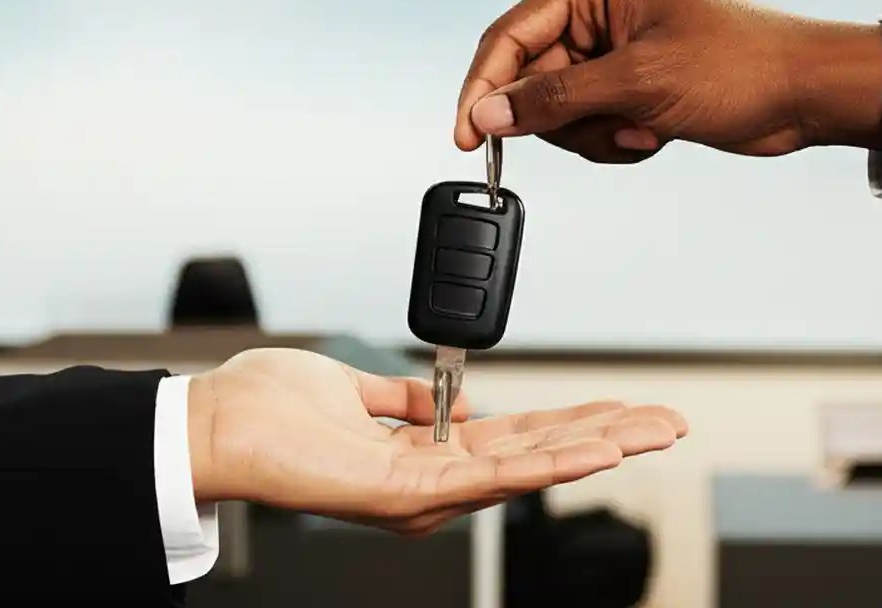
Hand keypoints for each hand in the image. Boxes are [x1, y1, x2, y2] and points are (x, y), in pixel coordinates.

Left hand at [185, 348, 685, 535]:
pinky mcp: (406, 494)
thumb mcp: (354, 388)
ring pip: (530, 467)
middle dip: (609, 436)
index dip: (576, 424)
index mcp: (426, 454)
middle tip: (669, 421)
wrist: (212, 423)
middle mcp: (432, 481)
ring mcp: (423, 493)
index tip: (624, 409)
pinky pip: (491, 474)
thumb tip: (448, 397)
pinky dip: (550, 460)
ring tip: (653, 430)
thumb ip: (405, 399)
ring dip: (598, 446)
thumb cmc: (269, 409)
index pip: (519, 438)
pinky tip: (594, 448)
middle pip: (539, 454)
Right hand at [455, 0, 881, 162]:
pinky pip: (587, 123)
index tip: (467, 138)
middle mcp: (597, 6)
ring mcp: (612, 46)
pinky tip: (653, 135)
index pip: (510, 35)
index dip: (482, 89)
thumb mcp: (640, 83)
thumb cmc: (739, 66)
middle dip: (564, 120)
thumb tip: (487, 114)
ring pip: (557, 110)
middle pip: (530, 78)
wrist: (804, 93)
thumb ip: (555, 99)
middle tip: (612, 130)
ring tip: (643, 131)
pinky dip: (613, 141)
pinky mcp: (627, 81)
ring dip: (594, 134)